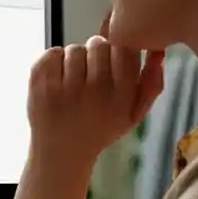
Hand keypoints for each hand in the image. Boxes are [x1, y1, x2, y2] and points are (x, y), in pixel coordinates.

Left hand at [22, 14, 164, 198]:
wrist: (62, 153)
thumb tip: (157, 51)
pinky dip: (54, 61)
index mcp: (121, 96)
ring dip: (74, 59)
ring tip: (74, 78)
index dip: (117, 49)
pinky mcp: (40, 88)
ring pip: (74, 49)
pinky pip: (51, 54)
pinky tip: (58, 78)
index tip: (112, 60)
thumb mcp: (133, 114)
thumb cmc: (101, 128)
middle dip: (95, 52)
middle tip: (92, 70)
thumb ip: (151, 84)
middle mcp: (94, 92)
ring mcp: (64, 90)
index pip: (124, 49)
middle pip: (98, 44)